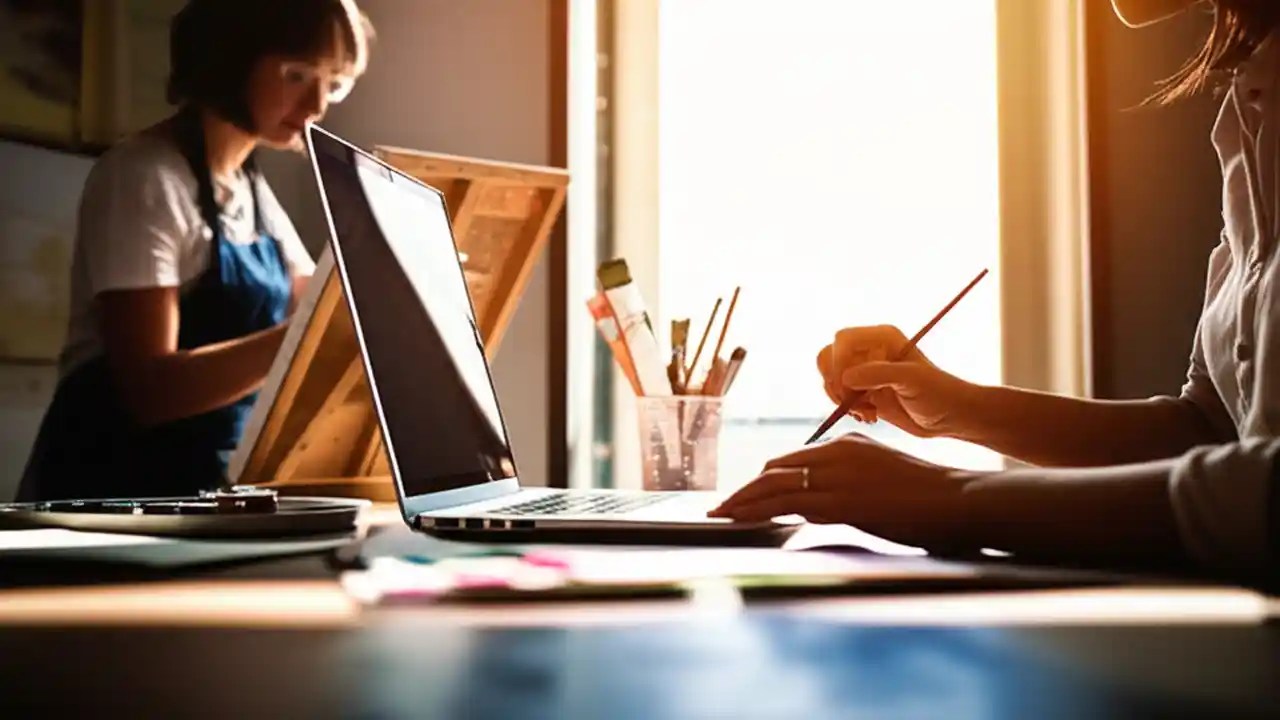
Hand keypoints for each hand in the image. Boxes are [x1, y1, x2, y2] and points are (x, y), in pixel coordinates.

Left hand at [709, 433, 981, 550]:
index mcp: (845, 444)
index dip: (762, 480)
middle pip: (775, 472)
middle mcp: (835, 454)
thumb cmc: (926, 493)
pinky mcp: (842, 502)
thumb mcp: (880, 471)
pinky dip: (762, 514)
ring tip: (720, 516)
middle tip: (719, 507)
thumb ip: (849, 479)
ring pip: (776, 489)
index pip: (790, 461)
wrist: (957, 499)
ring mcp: (838, 477)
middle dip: (745, 492)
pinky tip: (744, 522)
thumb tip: (821, 500)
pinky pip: (791, 507)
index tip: (744, 494)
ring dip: (744, 504)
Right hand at [817, 325, 975, 437]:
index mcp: (881, 337)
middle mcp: (869, 350)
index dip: (838, 363)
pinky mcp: (864, 392)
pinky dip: (846, 410)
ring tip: (867, 412)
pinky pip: (838, 397)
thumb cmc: (940, 394)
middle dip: (835, 383)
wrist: (951, 417)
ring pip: (830, 379)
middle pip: (829, 358)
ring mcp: (865, 372)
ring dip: (841, 400)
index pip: (843, 340)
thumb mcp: (912, 380)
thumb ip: (878, 374)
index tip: (847, 387)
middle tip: (853, 402)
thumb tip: (844, 379)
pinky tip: (870, 417)